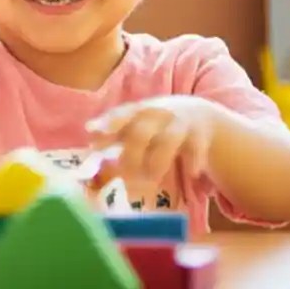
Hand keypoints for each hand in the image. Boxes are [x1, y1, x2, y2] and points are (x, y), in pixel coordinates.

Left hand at [86, 96, 220, 185]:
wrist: (199, 113)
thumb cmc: (158, 123)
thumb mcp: (138, 123)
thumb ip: (115, 132)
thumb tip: (89, 144)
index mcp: (139, 111)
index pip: (121, 115)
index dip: (107, 123)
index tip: (92, 132)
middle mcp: (158, 114)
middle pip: (141, 132)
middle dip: (131, 154)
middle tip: (125, 177)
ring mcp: (179, 123)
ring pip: (167, 140)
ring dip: (158, 161)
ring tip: (152, 178)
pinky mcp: (199, 135)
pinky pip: (196, 148)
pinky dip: (193, 160)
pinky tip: (192, 173)